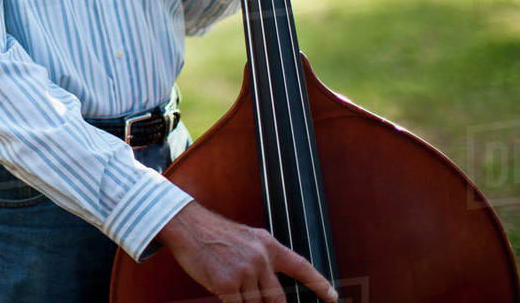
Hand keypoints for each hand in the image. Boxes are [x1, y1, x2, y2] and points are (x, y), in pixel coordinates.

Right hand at [159, 202, 336, 302]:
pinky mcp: (226, 284)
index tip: (333, 298)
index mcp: (267, 245)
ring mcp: (244, 272)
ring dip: (245, 302)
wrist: (186, 225)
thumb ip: (262, 258)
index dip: (319, 284)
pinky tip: (225, 293)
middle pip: (277, 299)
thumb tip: (270, 286)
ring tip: (231, 286)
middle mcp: (260, 258)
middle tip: (258, 299)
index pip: (300, 267)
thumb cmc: (213, 232)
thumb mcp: (246, 238)